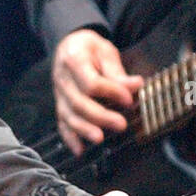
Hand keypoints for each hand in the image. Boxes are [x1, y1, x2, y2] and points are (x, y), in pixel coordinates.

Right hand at [51, 29, 143, 155]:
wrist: (70, 45)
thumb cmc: (90, 49)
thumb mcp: (106, 52)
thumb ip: (118, 72)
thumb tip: (136, 85)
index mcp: (74, 60)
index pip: (91, 83)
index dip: (111, 93)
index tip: (128, 99)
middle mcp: (62, 79)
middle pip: (78, 103)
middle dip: (100, 116)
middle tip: (121, 124)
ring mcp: (59, 94)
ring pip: (68, 116)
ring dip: (84, 130)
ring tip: (100, 138)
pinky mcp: (60, 105)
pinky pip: (62, 123)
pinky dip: (70, 138)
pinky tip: (79, 150)